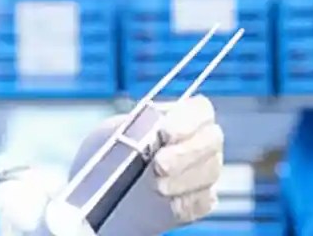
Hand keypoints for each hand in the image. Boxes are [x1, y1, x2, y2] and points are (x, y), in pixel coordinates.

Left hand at [67, 96, 223, 235]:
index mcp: (179, 116)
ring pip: (210, 172)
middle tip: (160, 165)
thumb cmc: (108, 154)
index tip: (165, 132)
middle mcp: (199, 141)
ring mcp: (203, 172)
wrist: (100, 190)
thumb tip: (146, 131)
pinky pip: (203, 202)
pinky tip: (168, 203)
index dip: (187, 119)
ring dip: (183, 180)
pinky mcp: (198, 201)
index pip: (200, 109)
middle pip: (211, 140)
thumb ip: (132, 128)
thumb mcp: (112, 134)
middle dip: (186, 153)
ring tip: (156, 187)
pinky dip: (186, 203)